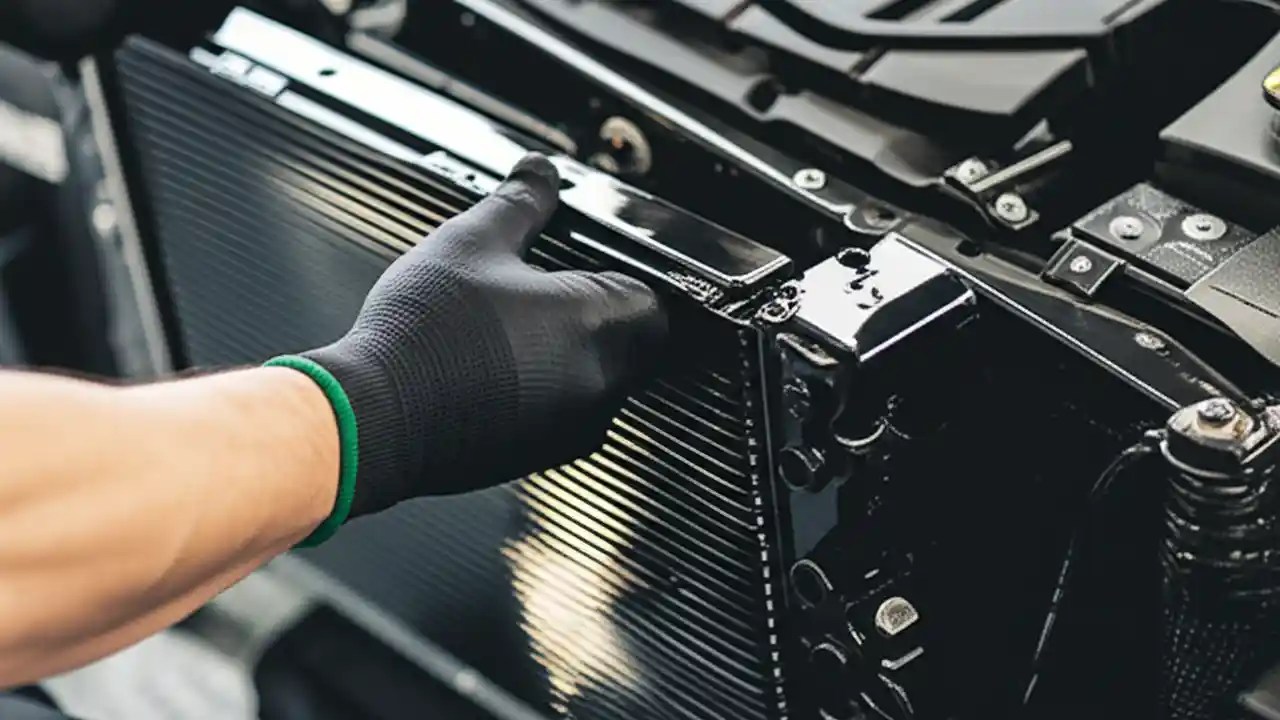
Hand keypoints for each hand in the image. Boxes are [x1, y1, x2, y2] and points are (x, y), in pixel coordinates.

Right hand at [298, 154, 666, 516]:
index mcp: (596, 324)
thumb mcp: (472, 241)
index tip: (586, 263)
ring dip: (570, 356)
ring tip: (511, 330)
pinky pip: (563, 416)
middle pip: (634, 345)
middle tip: (545, 292)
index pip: (654, 299)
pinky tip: (493, 370)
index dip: (625, 275)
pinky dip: (543, 392)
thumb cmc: (424, 335)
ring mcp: (570, 427)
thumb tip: (540, 171)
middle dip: (598, 316)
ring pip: (600, 383)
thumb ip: (521, 201)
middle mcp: (598, 383)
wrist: (375, 417)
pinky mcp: (540, 457)